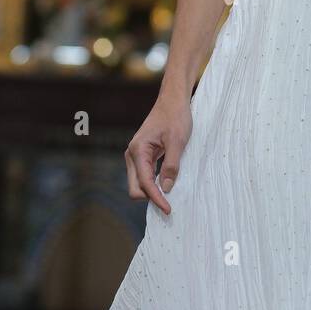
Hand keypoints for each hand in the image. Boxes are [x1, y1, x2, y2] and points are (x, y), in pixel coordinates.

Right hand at [125, 93, 192, 215]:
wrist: (173, 100)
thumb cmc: (175, 116)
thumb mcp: (177, 141)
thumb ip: (171, 165)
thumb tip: (166, 188)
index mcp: (138, 150)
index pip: (144, 183)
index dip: (156, 199)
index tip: (169, 209)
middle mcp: (133, 154)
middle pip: (135, 187)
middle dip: (150, 198)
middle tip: (170, 205)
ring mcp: (136, 155)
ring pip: (139, 183)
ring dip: (152, 191)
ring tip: (170, 197)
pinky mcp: (143, 155)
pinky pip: (145, 175)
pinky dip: (154, 183)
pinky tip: (166, 185)